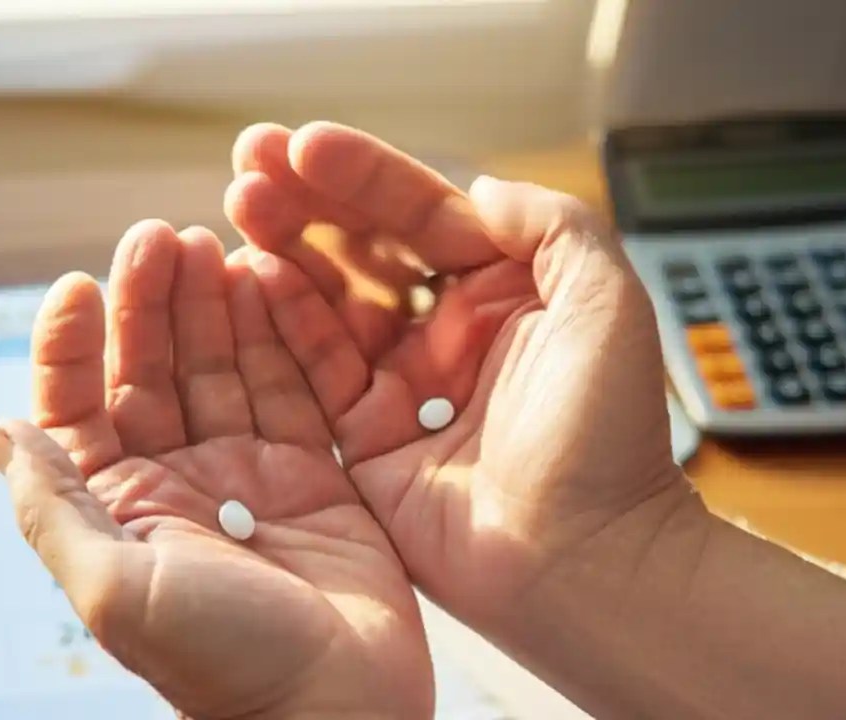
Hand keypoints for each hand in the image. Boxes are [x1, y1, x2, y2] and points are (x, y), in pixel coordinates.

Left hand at [0, 221, 433, 718]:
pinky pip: (292, 388)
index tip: (77, 287)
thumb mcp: (113, 589)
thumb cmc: (220, 665)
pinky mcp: (312, 472)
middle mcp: (176, 481)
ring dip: (212, 306)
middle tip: (159, 237)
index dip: (72, 344)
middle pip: (152, 370)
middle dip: (150, 302)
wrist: (335, 711)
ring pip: (221, 366)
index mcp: (119, 508)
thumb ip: (55, 507)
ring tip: (211, 243)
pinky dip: (282, 336)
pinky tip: (269, 283)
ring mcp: (246, 472)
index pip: (78, 405)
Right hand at [224, 122, 695, 630]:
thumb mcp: (605, 304)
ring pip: (329, 300)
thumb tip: (477, 188)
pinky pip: (312, 368)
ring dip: (283, 249)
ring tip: (238, 205)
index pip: (422, 216)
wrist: (586, 561)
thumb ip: (550, 225)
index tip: (305, 145)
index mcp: (504, 292)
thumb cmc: (608, 441)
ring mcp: (402, 384)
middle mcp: (447, 331)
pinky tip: (251, 275)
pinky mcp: (365, 438)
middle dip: (306, 201)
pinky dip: (281, 321)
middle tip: (249, 163)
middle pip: (364, 249)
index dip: (364, 176)